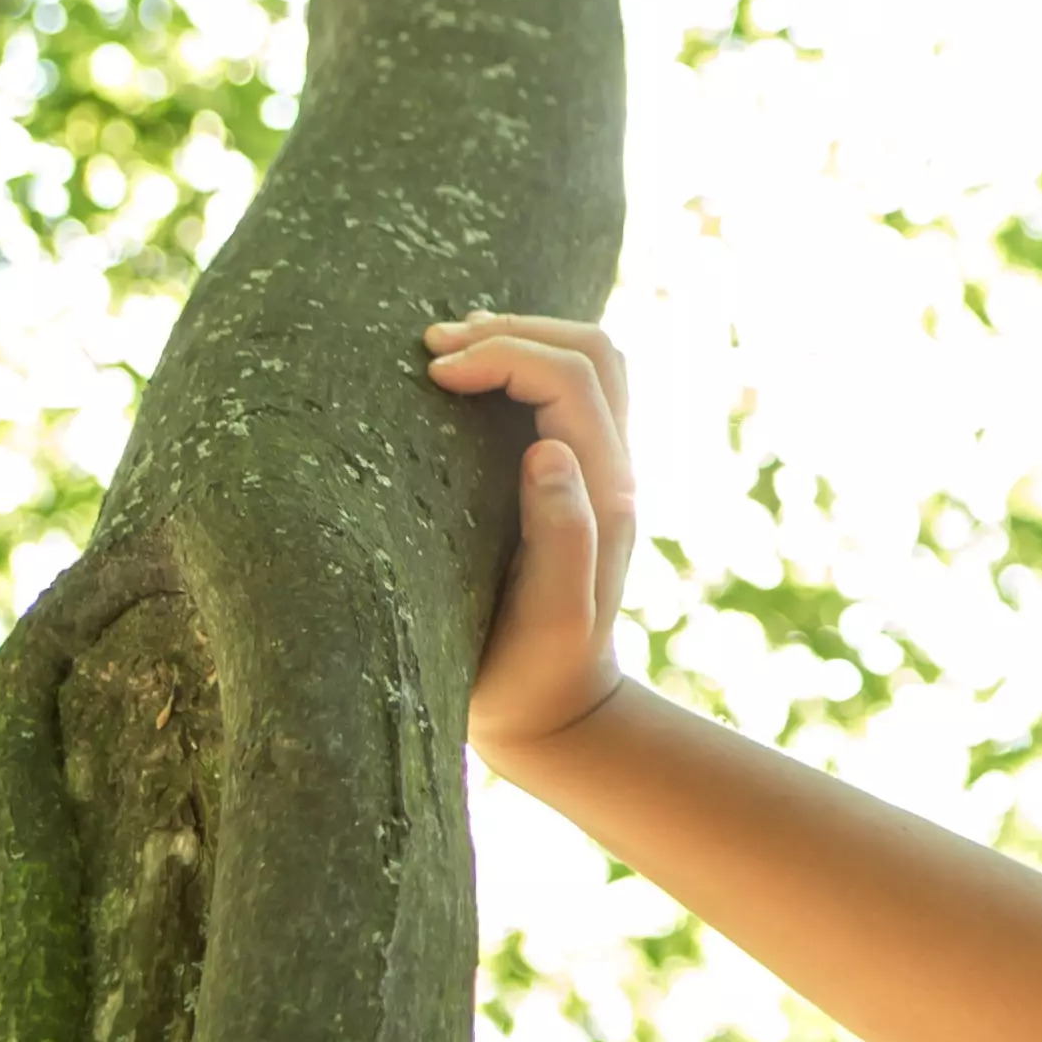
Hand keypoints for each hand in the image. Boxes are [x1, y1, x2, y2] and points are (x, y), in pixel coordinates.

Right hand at [422, 311, 640, 752]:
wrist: (555, 709)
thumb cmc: (534, 672)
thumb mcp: (551, 616)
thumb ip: (563, 537)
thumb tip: (551, 450)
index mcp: (604, 492)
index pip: (572, 379)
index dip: (504, 356)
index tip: (434, 375)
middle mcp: (610, 470)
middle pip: (590, 350)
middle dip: (513, 331)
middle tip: (431, 347)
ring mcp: (594, 470)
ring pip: (583, 362)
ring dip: (518, 339)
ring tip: (444, 347)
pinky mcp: (570, 479)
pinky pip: (560, 393)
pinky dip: (516, 365)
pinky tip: (464, 375)